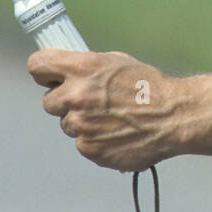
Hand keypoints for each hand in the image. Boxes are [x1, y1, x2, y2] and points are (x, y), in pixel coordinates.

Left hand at [28, 49, 185, 171]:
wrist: (174, 117)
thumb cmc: (150, 87)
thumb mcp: (117, 62)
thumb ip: (86, 68)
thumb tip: (66, 74)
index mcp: (82, 68)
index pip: (37, 66)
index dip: (44, 72)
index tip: (50, 77)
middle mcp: (76, 96)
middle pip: (48, 101)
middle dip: (65, 101)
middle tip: (90, 101)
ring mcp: (81, 125)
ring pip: (67, 124)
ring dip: (82, 122)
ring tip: (111, 118)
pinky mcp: (89, 148)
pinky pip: (82, 143)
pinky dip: (95, 139)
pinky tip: (116, 132)